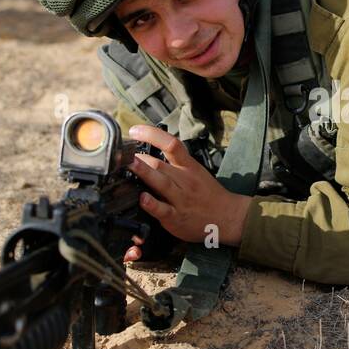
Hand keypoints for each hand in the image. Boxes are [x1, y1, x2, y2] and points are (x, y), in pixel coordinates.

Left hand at [120, 124, 250, 258]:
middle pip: (160, 164)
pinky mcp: (176, 218)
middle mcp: (185, 180)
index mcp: (189, 167)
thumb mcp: (196, 173)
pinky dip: (152, 204)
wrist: (228, 217)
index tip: (135, 130)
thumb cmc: (208, 195)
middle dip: (138, 157)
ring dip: (144, 172)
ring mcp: (181, 199)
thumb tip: (148, 155)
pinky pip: (163, 209)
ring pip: (161, 182)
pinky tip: (142, 199)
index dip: (152, 134)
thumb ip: (175, 165)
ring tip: (129, 165)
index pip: (171, 144)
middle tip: (120, 154)